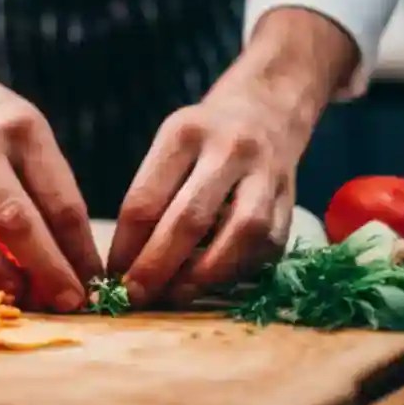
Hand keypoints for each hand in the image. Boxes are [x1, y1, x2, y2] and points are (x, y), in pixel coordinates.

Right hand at [0, 1, 101, 310]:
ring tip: (16, 289)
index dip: (78, 250)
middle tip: (65, 300)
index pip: (58, 199)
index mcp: (22, 130)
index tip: (92, 284)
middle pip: (12, 216)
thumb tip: (76, 264)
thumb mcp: (33, 138)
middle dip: (44, 267)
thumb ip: (51, 192)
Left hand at [107, 88, 303, 306]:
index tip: (113, 275)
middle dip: (159, 266)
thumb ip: (150, 197)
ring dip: (206, 274)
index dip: (127, 246)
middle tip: (136, 296)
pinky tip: (213, 281)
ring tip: (177, 294)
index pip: (146, 199)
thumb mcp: (169, 146)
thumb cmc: (204, 138)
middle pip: (191, 218)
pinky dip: (239, 270)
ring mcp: (266, 174)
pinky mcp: (290, 200)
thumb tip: (126, 264)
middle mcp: (230, 150)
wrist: (268, 109)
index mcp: (185, 134)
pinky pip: (268, 245)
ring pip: (242, 232)